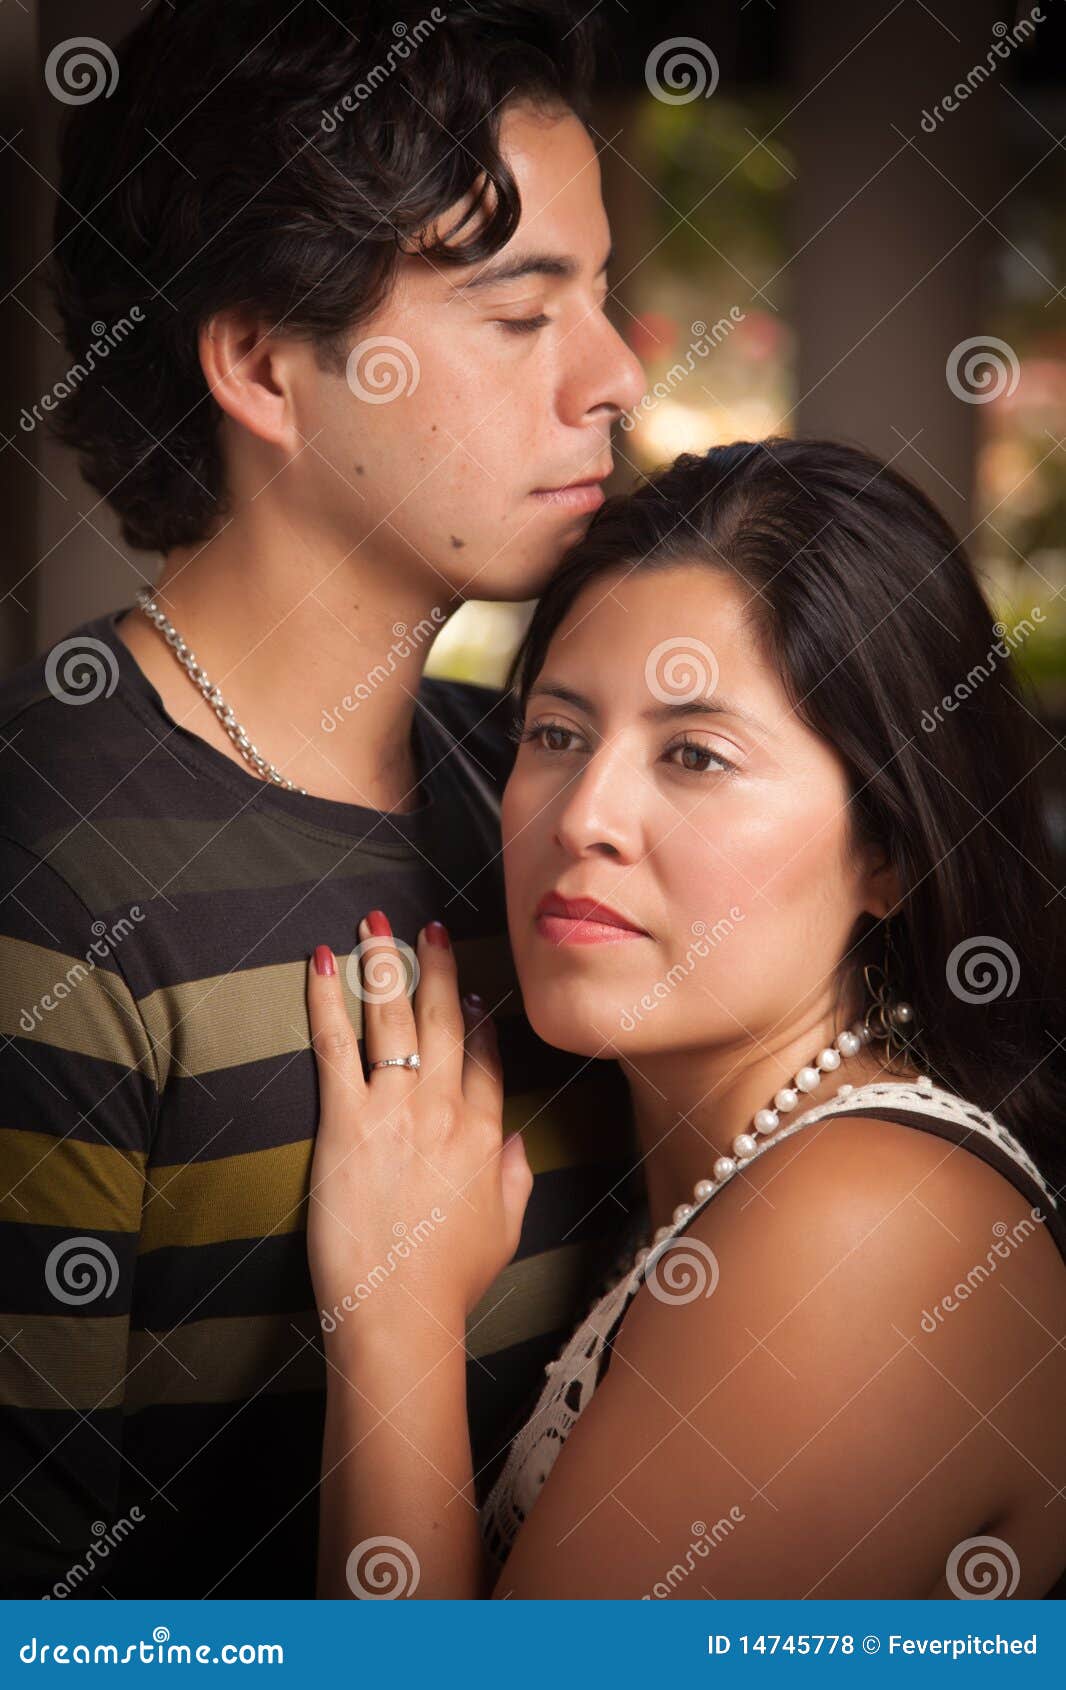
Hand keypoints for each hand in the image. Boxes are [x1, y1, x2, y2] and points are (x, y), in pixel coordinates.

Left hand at [305, 911, 533, 1345]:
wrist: (401, 1312)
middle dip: (436, 968)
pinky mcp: (346, 1122)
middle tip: (428, 926)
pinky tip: (324, 962)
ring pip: (393, 1020)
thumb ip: (513, 1177)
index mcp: (483, 1135)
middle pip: (442, 1023)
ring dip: (385, 966)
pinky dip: (328, 1000)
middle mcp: (443, 1111)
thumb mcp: (504, 1230)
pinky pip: (336, 1046)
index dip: (476, 1019)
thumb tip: (513, 1139)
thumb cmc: (447, 1284)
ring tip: (375, 924)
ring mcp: (395, 1112)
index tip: (471, 991)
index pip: (483, 1059)